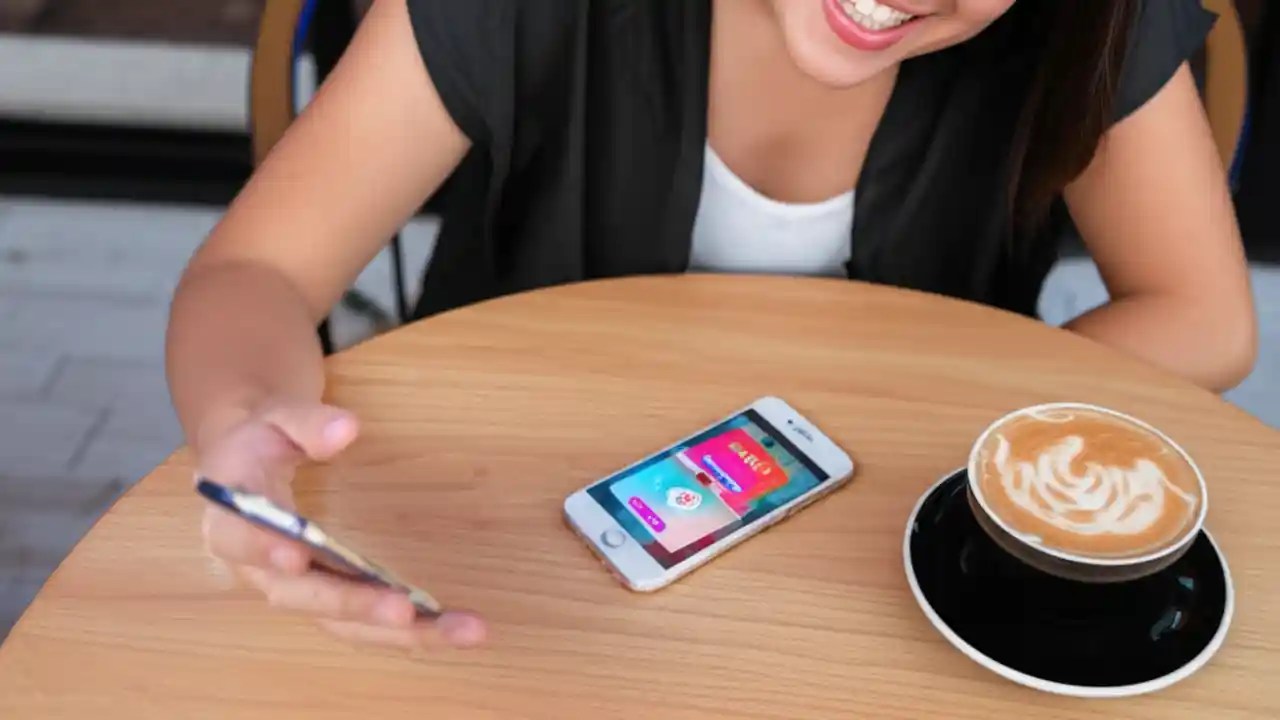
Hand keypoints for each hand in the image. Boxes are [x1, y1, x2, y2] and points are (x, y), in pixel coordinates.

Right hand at [196, 401, 486, 648]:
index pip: (240, 539)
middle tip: (403, 610)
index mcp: (232, 518)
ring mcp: (296, 590)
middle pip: (301, 596)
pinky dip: (407, 631)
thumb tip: (345, 429)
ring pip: (341, 622)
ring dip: (399, 633)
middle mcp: (259, 569)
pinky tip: (451, 628)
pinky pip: (362, 622)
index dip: (264, 550)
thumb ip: (307, 423)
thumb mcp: (277, 417)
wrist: (251, 466)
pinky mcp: (325, 598)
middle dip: (353, 604)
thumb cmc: (263, 439)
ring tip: (459, 630)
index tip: (293, 556)